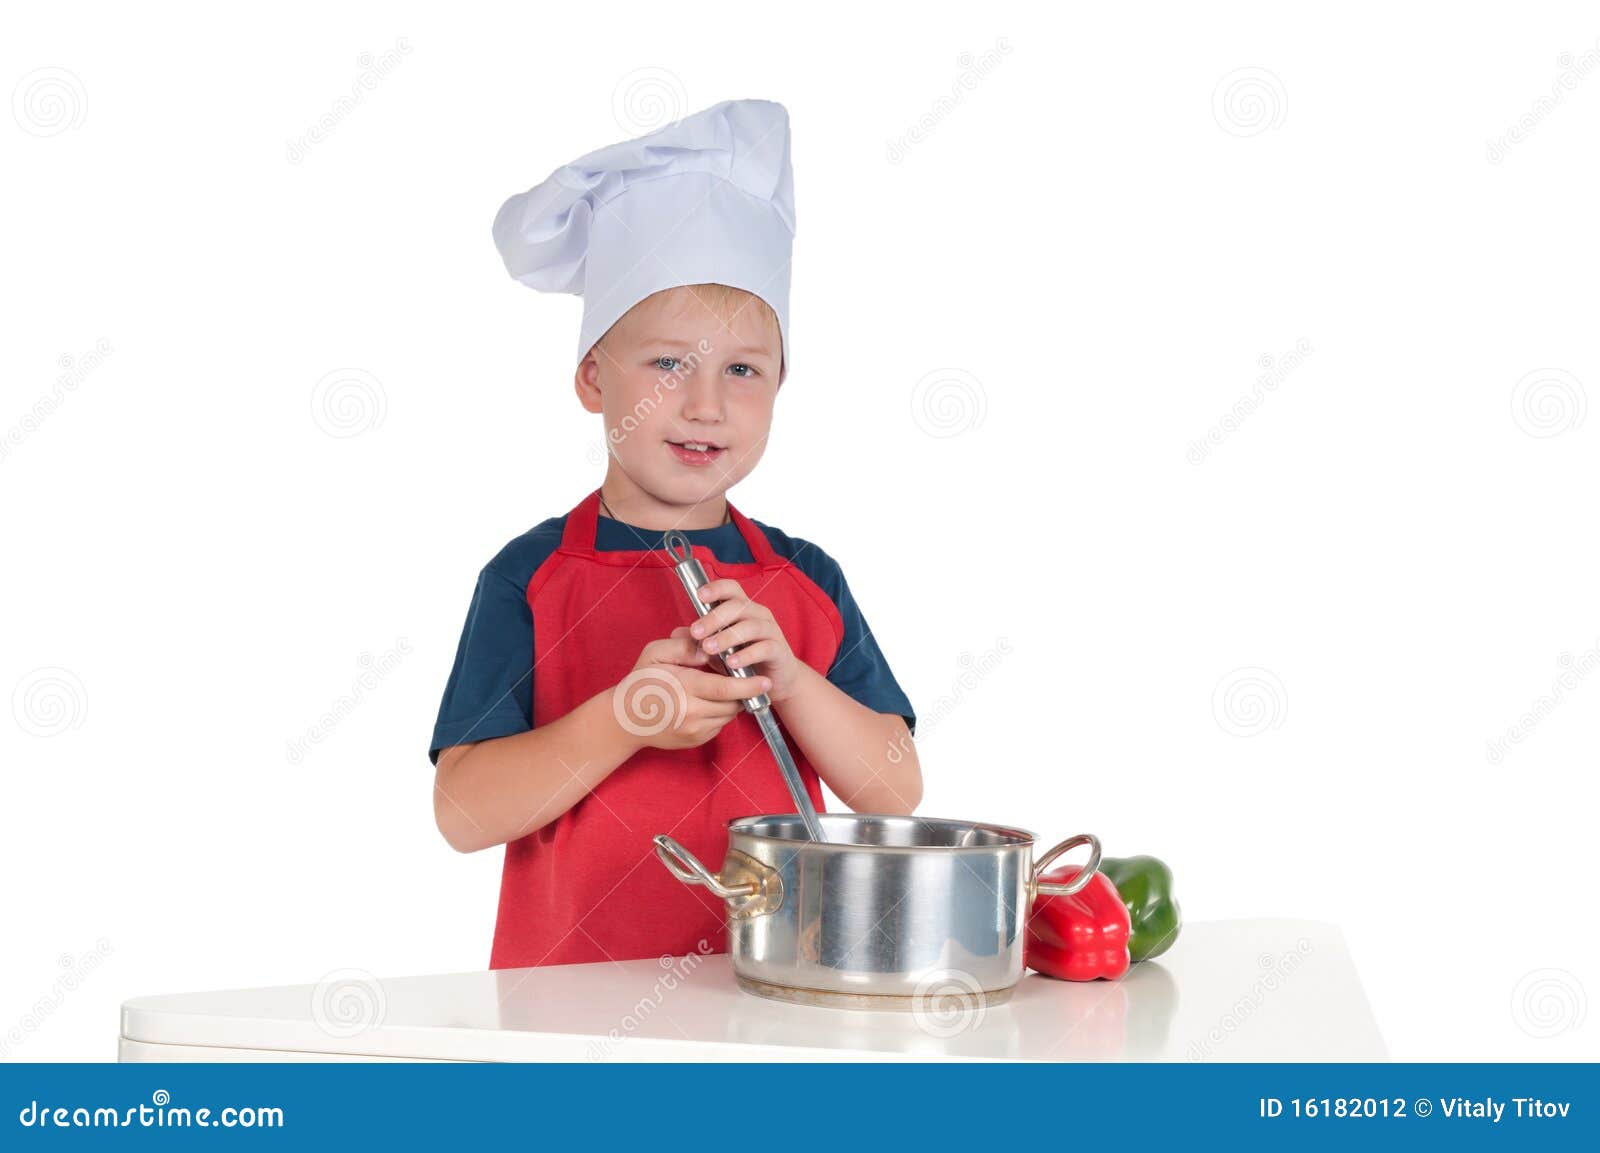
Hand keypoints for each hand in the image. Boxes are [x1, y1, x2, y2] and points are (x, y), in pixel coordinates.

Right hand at [612, 628, 771, 750]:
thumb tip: (710, 649)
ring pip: (728, 714)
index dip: (748, 685)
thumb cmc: (641, 682)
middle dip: (741, 690)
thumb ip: (684, 645)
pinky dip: (718, 713)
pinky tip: (704, 702)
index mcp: (684, 688)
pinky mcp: (696, 740)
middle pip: (732, 702)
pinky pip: (719, 725)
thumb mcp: (656, 653)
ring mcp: (694, 730)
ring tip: (717, 687)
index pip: (725, 687)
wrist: (625, 719)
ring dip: (730, 701)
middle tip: (744, 678)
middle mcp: (691, 713)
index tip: (765, 681)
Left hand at [688, 578, 803, 702]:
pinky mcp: (779, 650)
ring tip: (710, 649)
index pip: (731, 588)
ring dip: (727, 636)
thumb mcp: (717, 649)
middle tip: (696, 632)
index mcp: (742, 608)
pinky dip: (747, 655)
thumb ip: (699, 640)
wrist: (775, 681)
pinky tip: (732, 663)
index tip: (699, 596)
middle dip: (714, 618)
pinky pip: (764, 648)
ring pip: (750, 626)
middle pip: (738, 606)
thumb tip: (676, 633)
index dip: (716, 588)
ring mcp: (771, 630)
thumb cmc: (743, 659)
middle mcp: (758, 614)